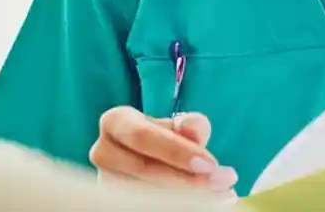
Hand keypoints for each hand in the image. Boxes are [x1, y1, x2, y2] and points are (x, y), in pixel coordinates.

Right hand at [89, 106, 237, 192]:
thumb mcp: (180, 127)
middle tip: (221, 184)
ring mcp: (105, 180)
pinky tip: (202, 205)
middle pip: (143, 169)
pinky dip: (175, 206)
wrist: (146, 159)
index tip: (210, 165)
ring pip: (143, 194)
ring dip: (184, 198)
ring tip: (219, 196)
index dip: (176, 151)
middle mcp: (103, 152)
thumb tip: (195, 131)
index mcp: (116, 122)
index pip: (143, 136)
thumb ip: (192, 125)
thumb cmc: (164, 139)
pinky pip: (144, 205)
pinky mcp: (113, 200)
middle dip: (186, 179)